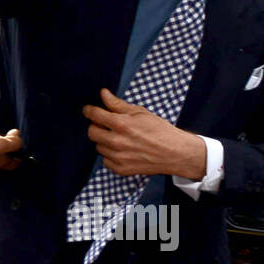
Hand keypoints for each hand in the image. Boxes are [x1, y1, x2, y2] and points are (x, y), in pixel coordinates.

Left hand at [82, 89, 205, 179]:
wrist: (174, 153)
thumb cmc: (159, 130)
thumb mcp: (140, 112)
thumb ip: (118, 104)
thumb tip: (103, 94)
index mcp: (122, 124)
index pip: (95, 115)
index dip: (89, 110)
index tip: (89, 110)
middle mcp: (117, 142)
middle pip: (91, 132)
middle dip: (97, 126)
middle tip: (107, 125)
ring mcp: (118, 158)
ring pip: (98, 147)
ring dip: (105, 141)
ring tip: (120, 138)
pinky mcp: (121, 169)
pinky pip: (105, 161)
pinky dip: (111, 155)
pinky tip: (123, 150)